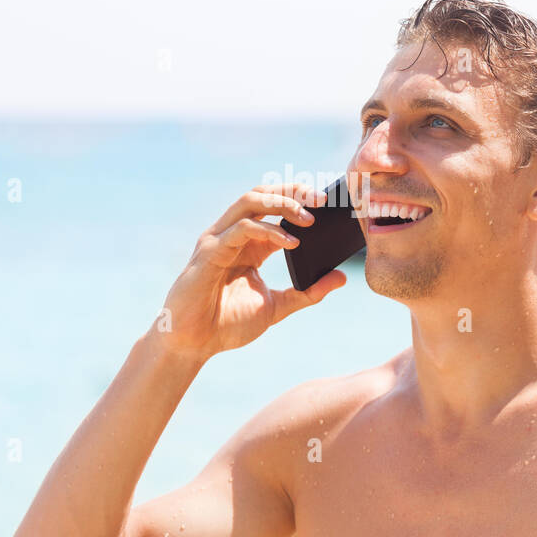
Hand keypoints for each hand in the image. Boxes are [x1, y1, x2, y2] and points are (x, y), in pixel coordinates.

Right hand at [154, 182, 346, 358]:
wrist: (194, 345)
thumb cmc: (227, 324)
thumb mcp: (277, 306)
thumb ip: (308, 293)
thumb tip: (342, 278)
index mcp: (248, 244)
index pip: (273, 207)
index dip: (299, 199)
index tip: (327, 203)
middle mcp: (232, 235)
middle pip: (262, 195)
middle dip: (292, 191)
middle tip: (321, 200)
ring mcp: (218, 240)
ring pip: (249, 201)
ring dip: (281, 203)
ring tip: (308, 217)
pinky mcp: (209, 252)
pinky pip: (240, 229)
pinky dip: (268, 230)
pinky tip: (291, 242)